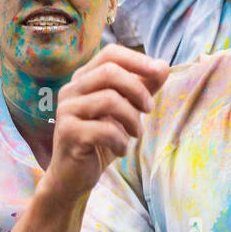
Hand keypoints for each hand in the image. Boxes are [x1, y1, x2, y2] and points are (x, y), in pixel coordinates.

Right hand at [42, 45, 169, 201]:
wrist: (74, 177)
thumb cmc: (101, 140)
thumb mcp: (126, 111)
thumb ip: (142, 88)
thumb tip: (164, 66)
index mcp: (84, 78)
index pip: (110, 54)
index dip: (137, 59)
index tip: (160, 71)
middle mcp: (71, 89)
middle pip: (109, 72)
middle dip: (138, 90)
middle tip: (149, 109)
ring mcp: (66, 110)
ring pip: (109, 99)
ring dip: (132, 119)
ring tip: (135, 134)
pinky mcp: (67, 132)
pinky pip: (104, 129)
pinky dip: (121, 141)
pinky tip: (121, 150)